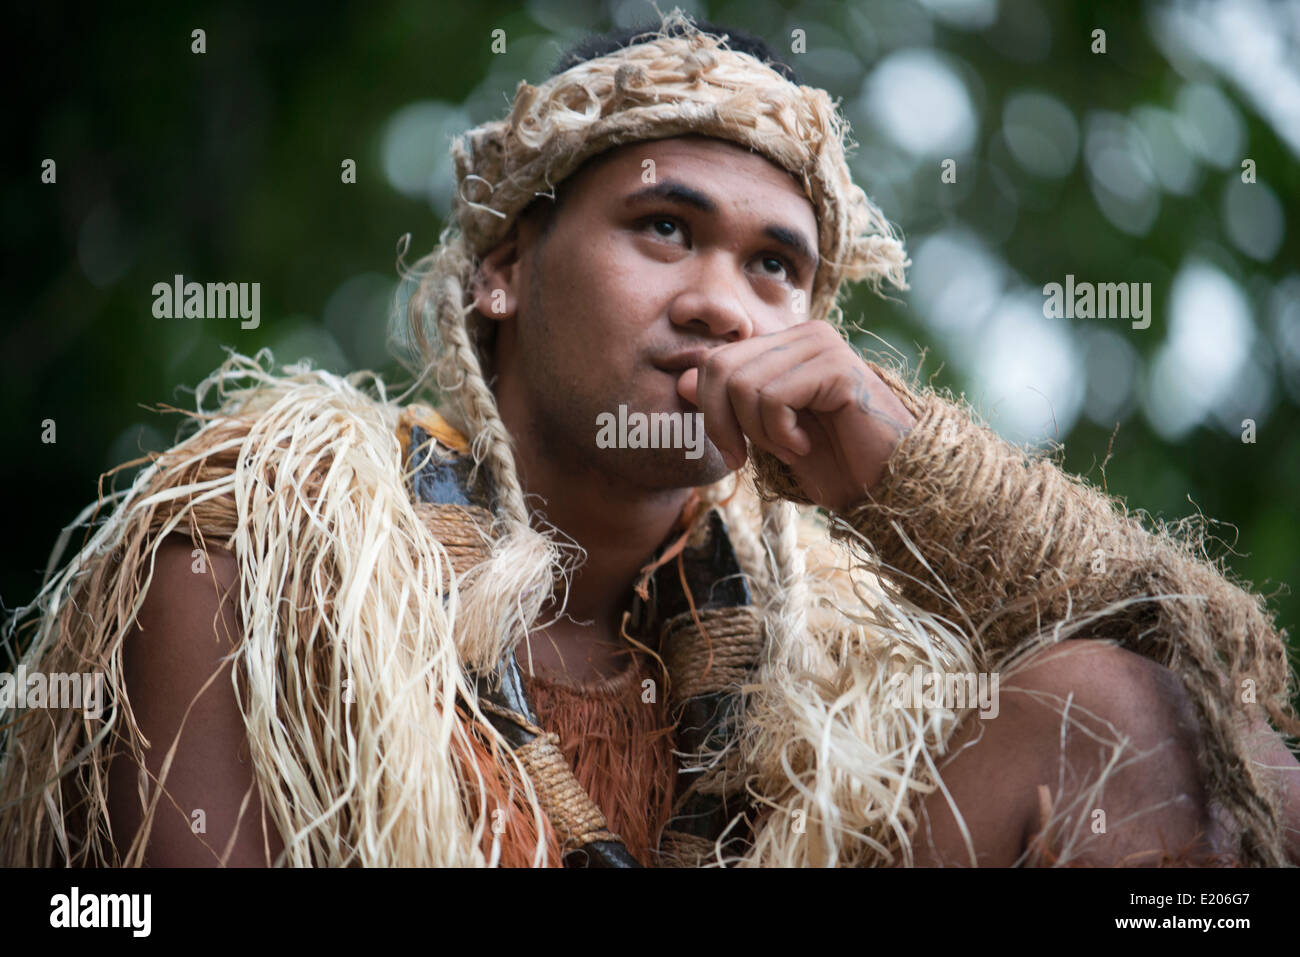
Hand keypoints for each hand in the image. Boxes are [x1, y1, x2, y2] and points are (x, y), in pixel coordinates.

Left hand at [676, 322, 916, 510]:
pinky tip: (804, 446)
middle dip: (723, 423)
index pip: (716, 360)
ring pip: (744, 385)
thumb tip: (682, 380)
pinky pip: (774, 398)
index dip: (709, 410)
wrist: (884, 485)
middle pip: (720, 367)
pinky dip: (779, 435)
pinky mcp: (836, 368)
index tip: (732, 453)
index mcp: (785, 345)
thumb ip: (731, 405)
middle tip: (747, 456)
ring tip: (790, 450)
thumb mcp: (766, 434)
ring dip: (759, 434)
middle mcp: (803, 335)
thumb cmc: (831, 461)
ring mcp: (822, 346)